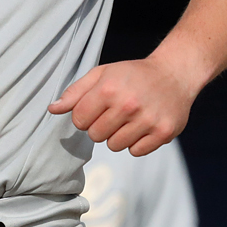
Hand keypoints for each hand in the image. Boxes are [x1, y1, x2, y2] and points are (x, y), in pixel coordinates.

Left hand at [48, 57, 194, 155]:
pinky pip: (136, 152)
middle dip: (100, 127)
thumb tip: (52, 109)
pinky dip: (137, 143)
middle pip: (96, 136)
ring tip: (129, 119)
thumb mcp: (102, 74)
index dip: (84, 116)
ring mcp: (148, 120)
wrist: (174, 74)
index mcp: (108, 89)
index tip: (96, 109)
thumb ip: (75, 92)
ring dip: (118, 136)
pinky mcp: (163, 132)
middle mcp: (128, 105)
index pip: (79, 120)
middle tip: (114, 113)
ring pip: (115, 146)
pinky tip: (143, 126)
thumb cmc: (132, 74)